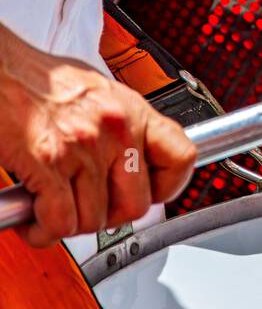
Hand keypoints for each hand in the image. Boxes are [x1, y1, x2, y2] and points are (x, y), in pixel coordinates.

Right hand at [0, 25, 195, 246]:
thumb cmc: (39, 78)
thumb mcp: (98, 92)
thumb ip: (119, 126)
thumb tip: (128, 157)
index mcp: (131, 110)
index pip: (180, 158)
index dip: (166, 187)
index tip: (150, 194)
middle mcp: (115, 128)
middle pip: (135, 205)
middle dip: (107, 217)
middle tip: (86, 207)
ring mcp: (83, 146)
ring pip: (92, 220)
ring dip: (68, 223)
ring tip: (52, 206)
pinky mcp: (48, 161)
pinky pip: (60, 221)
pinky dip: (44, 230)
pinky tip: (35, 216)